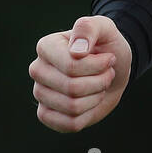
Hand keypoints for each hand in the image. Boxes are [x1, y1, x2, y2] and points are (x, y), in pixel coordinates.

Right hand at [29, 15, 132, 132]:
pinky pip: (69, 124)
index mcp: (46, 46)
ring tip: (99, 84)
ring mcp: (40, 93)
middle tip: (107, 73)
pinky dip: (88, 114)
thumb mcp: (105, 28)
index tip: (109, 58)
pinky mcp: (46, 114)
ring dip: (96, 97)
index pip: (71, 66)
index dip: (98, 66)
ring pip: (72, 107)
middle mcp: (38, 70)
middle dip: (100, 82)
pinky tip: (91, 101)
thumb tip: (76, 51)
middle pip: (72, 88)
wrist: (113, 68)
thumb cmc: (106, 46)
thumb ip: (89, 29)